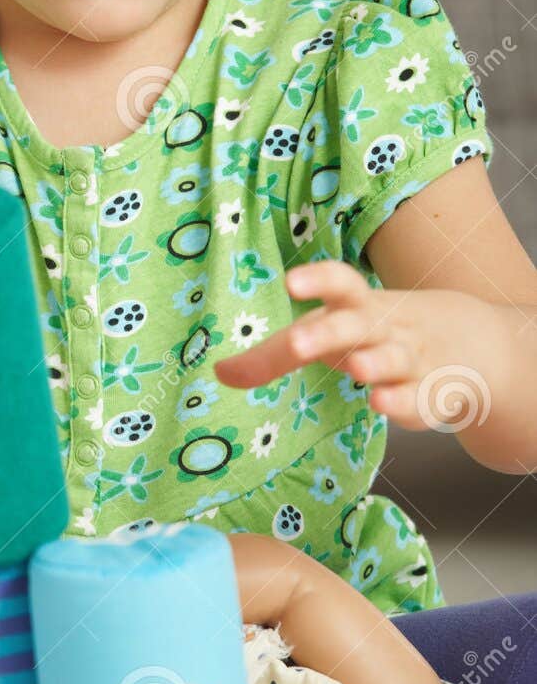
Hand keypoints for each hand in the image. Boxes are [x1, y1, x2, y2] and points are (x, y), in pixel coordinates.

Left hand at [214, 259, 491, 428]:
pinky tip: (382, 403)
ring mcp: (410, 360)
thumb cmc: (372, 334)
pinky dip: (400, 402)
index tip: (290, 282)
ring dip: (373, 362)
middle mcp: (383, 328)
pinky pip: (415, 398)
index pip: (341, 283)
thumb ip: (274, 354)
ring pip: (392, 358)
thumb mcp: (328, 334)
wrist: (464, 344)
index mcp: (356, 306)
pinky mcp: (428, 395)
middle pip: (358, 324)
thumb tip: (218, 373)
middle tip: (299, 342)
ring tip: (355, 368)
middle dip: (328, 331)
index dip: (318, 279)